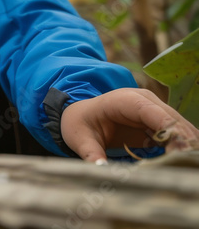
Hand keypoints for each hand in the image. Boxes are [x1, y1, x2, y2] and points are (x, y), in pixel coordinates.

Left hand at [61, 87, 198, 161]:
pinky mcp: (158, 121)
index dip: (170, 130)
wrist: (81, 116)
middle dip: (183, 141)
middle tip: (188, 162)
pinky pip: (176, 134)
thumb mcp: (80, 139)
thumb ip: (91, 153)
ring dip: (186, 144)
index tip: (179, 152)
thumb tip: (100, 169)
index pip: (153, 112)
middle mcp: (144, 100)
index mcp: (124, 100)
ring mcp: (154, 109)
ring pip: (180, 127)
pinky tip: (183, 160)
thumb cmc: (80, 124)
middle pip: (173, 119)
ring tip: (188, 163)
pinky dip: (182, 146)